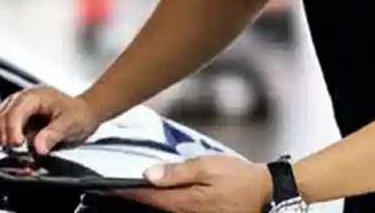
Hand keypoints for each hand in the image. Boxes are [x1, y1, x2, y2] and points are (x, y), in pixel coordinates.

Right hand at [0, 85, 102, 153]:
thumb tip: (38, 146)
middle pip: (4, 113)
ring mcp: (22, 106)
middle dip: (5, 132)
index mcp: (36, 96)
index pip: (16, 111)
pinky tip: (10, 144)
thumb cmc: (80, 115)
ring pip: (2, 117)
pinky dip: (5, 134)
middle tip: (11, 149)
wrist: (86, 114)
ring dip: (2, 133)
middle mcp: (26, 98)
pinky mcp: (22, 116)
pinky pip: (7, 124)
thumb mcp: (70, 125)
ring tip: (10, 148)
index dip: (13, 129)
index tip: (16, 144)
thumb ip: (53, 135)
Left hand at [116, 154, 272, 212]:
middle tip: (114, 189)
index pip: (148, 197)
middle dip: (134, 199)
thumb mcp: (208, 167)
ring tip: (132, 192)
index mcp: (185, 202)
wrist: (266, 194)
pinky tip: (159, 197)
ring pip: (163, 211)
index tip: (108, 187)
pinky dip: (164, 205)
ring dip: (148, 202)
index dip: (126, 191)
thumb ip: (177, 172)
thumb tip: (149, 174)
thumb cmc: (239, 178)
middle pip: (153, 208)